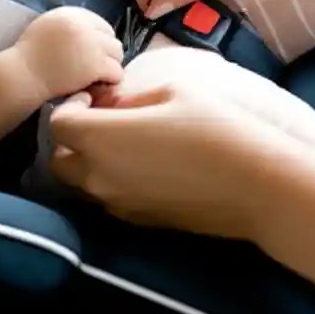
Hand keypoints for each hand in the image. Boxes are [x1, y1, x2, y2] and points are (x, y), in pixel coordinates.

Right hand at [12, 6, 124, 102]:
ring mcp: (91, 45)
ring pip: (118, 53)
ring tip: (98, 77)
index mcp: (71, 14)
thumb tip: (90, 30)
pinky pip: (117, 72)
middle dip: (106, 52)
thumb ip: (68, 24)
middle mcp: (83, 25)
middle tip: (97, 67)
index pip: (100, 24)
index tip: (93, 53)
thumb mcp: (46, 27)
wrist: (22, 76)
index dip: (99, 40)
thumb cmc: (28, 56)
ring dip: (110, 65)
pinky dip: (110, 80)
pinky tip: (99, 85)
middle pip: (111, 37)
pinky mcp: (95, 65)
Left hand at [47, 83, 296, 241]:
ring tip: (124, 142)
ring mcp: (117, 204)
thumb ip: (130, 99)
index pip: (58, 124)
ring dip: (90, 161)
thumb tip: (110, 105)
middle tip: (101, 120)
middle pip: (60, 160)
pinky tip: (145, 165)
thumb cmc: (216, 128)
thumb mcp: (173, 93)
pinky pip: (108, 198)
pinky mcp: (138, 220)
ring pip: (82, 183)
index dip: (71, 106)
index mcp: (102, 140)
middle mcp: (100, 177)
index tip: (95, 96)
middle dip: (71, 139)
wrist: (256, 185)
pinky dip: (112, 180)